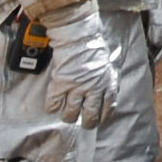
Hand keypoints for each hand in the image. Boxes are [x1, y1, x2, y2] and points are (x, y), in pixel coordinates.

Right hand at [39, 0, 118, 126]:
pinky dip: (53, 107)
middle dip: (87, 123)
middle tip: (83, 123)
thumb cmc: (93, 49)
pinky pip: (54, 104)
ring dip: (69, 117)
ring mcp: (76, 87)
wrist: (78, 37)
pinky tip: (55, 104)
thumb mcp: (106, 66)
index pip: (108, 109)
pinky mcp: (61, 84)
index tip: (99, 119)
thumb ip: (106, 82)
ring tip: (68, 115)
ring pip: (71, 114)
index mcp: (107, 84)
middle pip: (90, 116)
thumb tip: (107, 95)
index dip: (102, 117)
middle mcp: (93, 89)